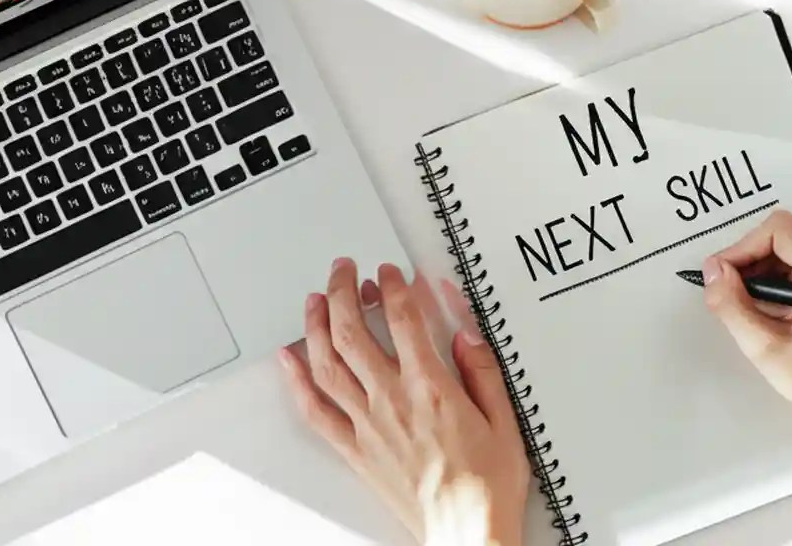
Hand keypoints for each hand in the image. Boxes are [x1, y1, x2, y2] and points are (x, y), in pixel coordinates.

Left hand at [279, 259, 528, 545]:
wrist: (467, 532)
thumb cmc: (487, 484)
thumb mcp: (504, 417)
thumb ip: (481, 368)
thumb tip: (462, 330)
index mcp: (431, 387)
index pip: (403, 318)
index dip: (393, 286)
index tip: (389, 272)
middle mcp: (392, 400)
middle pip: (353, 330)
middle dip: (343, 290)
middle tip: (343, 270)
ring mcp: (368, 425)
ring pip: (327, 362)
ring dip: (316, 323)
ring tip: (315, 299)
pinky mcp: (355, 449)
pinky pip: (314, 410)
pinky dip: (295, 380)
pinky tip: (288, 359)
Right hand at [701, 210, 791, 433]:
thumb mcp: (765, 348)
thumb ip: (732, 305)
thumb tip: (712, 271)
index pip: (779, 231)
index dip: (743, 247)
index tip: (723, 273)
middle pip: (785, 240)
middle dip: (750, 263)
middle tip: (731, 295)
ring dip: (764, 276)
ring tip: (753, 311)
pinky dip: (781, 285)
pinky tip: (774, 314)